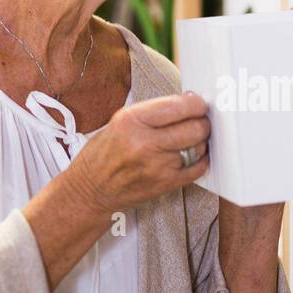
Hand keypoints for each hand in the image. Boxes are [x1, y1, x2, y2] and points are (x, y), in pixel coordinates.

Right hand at [64, 92, 209, 214]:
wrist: (90, 189)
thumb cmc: (104, 153)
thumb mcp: (121, 121)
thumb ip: (153, 112)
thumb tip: (187, 103)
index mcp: (132, 120)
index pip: (179, 106)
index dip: (196, 104)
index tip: (199, 104)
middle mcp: (145, 142)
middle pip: (195, 127)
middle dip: (203, 122)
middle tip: (200, 121)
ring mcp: (157, 165)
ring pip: (198, 147)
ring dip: (200, 141)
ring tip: (191, 139)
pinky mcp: (165, 184)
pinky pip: (198, 169)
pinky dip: (201, 160)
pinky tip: (194, 156)